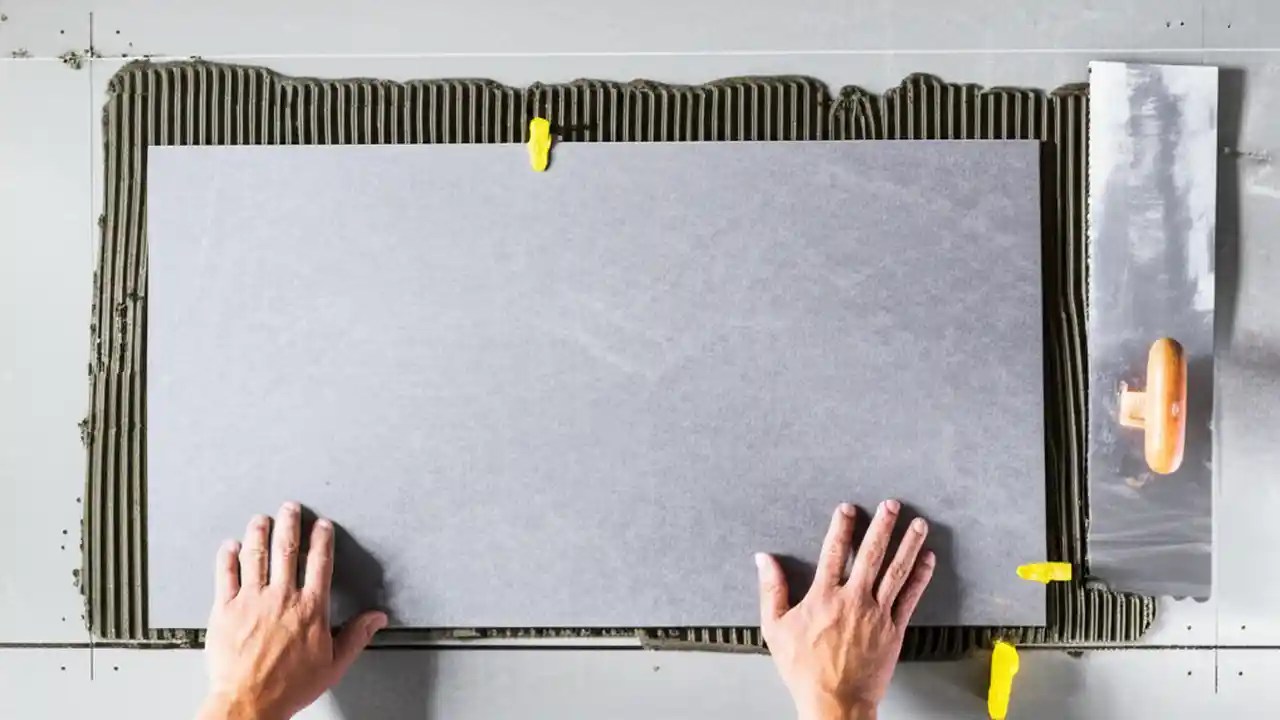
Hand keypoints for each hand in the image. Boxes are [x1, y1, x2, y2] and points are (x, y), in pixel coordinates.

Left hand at [197, 502, 387, 719]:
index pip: (320, 562)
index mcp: (310, 608)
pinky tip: (230, 546)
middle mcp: (281, 597)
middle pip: (287, 548)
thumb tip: (377, 618)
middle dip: (289, 523)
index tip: (321, 526)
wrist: (249, 701)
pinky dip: (227, 556)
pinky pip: (226, 574)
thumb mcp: (334, 664)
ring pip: (255, 555)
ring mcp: (251, 600)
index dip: (322, 539)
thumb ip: (356, 636)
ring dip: (259, 532)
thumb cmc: (288, 686)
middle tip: (290, 507)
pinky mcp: (226, 609)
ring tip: (261, 519)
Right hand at [756, 500, 934, 719]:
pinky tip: (928, 559)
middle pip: (871, 555)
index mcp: (824, 597)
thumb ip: (771, 590)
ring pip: (896, 572)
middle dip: (882, 526)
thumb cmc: (804, 669)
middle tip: (891, 505)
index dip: (841, 527)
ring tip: (918, 524)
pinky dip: (920, 577)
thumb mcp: (775, 628)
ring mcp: (877, 614)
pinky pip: (910, 598)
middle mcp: (853, 600)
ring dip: (908, 545)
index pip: (833, 552)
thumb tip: (763, 559)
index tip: (848, 509)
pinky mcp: (894, 630)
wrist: (835, 702)